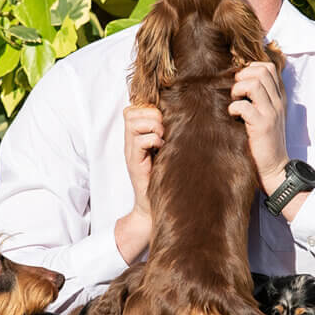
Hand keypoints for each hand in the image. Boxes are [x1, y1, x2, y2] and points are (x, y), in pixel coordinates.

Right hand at [115, 104, 162, 262]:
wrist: (155, 206)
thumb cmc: (166, 178)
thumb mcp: (167, 151)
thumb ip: (167, 134)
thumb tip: (183, 115)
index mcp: (137, 137)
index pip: (132, 109)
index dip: (147, 109)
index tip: (162, 122)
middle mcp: (131, 143)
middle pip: (131, 112)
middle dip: (151, 115)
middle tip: (164, 130)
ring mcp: (131, 152)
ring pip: (133, 122)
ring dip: (152, 126)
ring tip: (162, 139)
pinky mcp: (134, 163)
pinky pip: (140, 140)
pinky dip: (152, 140)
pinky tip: (161, 149)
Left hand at [228, 60, 288, 194]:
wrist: (274, 167)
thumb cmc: (265, 141)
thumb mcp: (267, 115)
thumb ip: (260, 97)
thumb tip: (239, 80)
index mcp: (279, 97)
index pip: (270, 67)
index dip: (251, 68)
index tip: (242, 82)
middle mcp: (278, 102)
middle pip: (263, 71)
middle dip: (243, 76)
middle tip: (236, 92)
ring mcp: (271, 113)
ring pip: (254, 84)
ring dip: (238, 90)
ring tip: (235, 102)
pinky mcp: (262, 126)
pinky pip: (245, 106)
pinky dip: (234, 108)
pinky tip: (234, 116)